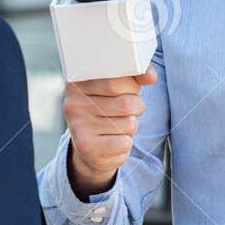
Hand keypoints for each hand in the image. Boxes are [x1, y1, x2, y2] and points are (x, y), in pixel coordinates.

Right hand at [63, 68, 156, 198]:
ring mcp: (78, 126)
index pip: (116, 79)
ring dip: (131, 126)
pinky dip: (126, 143)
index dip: (132, 85)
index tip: (131, 88)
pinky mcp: (87, 147)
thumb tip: (150, 75)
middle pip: (126, 102)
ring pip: (128, 123)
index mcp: (78, 83)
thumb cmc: (107, 112)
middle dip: (136, 106)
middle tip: (127, 110)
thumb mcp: (117, 90)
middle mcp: (73, 104)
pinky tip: (112, 141)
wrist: (90, 149)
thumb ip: (134, 77)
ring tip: (116, 126)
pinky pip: (124, 142)